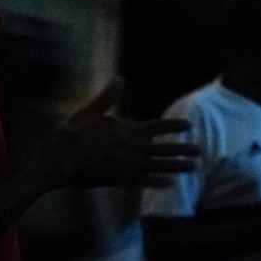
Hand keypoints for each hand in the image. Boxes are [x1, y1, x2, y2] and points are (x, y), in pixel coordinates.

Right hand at [48, 78, 199, 188]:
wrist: (59, 159)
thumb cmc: (73, 133)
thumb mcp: (92, 111)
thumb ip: (109, 97)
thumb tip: (119, 77)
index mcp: (129, 129)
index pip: (160, 126)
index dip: (175, 126)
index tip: (189, 126)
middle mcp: (134, 147)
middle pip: (166, 148)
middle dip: (184, 149)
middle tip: (200, 151)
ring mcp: (129, 164)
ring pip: (160, 166)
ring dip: (178, 166)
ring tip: (193, 167)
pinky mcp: (121, 179)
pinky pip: (144, 181)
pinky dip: (157, 181)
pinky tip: (169, 183)